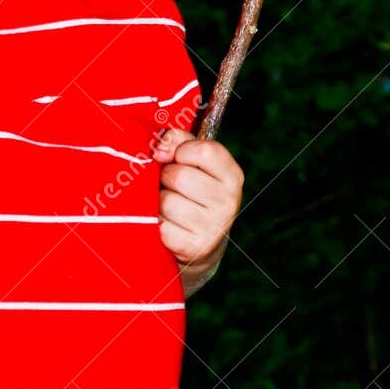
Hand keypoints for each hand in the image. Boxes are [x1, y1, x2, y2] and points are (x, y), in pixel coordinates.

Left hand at [152, 127, 243, 268]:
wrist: (198, 242)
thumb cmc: (190, 190)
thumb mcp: (191, 160)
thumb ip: (178, 140)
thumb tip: (160, 147)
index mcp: (232, 175)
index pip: (205, 151)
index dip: (181, 150)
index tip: (177, 157)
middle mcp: (229, 201)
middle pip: (179, 176)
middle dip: (166, 178)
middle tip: (172, 187)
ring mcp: (214, 227)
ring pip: (167, 201)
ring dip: (159, 202)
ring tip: (170, 207)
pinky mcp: (195, 248)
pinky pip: (161, 226)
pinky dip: (157, 224)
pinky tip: (168, 225)